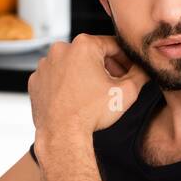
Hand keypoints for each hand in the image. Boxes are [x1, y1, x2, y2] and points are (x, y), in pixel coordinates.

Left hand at [28, 33, 146, 141]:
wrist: (62, 135)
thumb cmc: (90, 113)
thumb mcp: (126, 91)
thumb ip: (140, 74)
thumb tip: (145, 68)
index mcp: (83, 45)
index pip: (112, 45)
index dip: (126, 58)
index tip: (130, 69)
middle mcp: (60, 50)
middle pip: (91, 53)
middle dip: (105, 66)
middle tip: (116, 82)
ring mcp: (45, 65)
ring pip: (72, 64)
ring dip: (85, 74)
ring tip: (95, 92)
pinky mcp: (36, 80)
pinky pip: (56, 77)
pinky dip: (67, 83)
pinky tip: (76, 97)